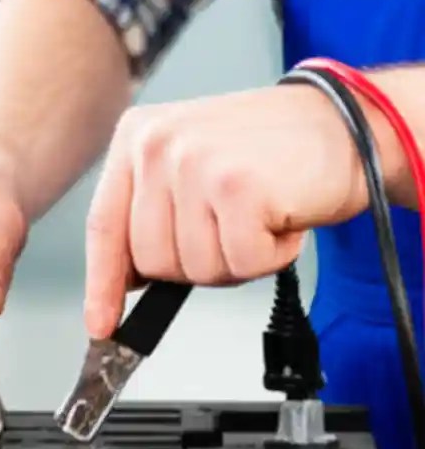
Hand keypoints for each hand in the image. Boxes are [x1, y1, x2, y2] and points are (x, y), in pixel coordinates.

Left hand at [82, 85, 370, 338]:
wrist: (348, 124)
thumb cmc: (270, 154)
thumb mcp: (192, 167)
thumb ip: (151, 213)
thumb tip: (128, 280)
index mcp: (136, 136)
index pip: (103, 224)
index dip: (102, 283)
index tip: (100, 324)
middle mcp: (157, 144)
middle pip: (150, 260)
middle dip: (196, 265)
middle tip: (231, 231)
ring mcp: (195, 163)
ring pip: (194, 268)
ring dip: (236, 260)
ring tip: (257, 217)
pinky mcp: (237, 188)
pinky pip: (241, 264)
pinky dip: (270, 257)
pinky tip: (280, 219)